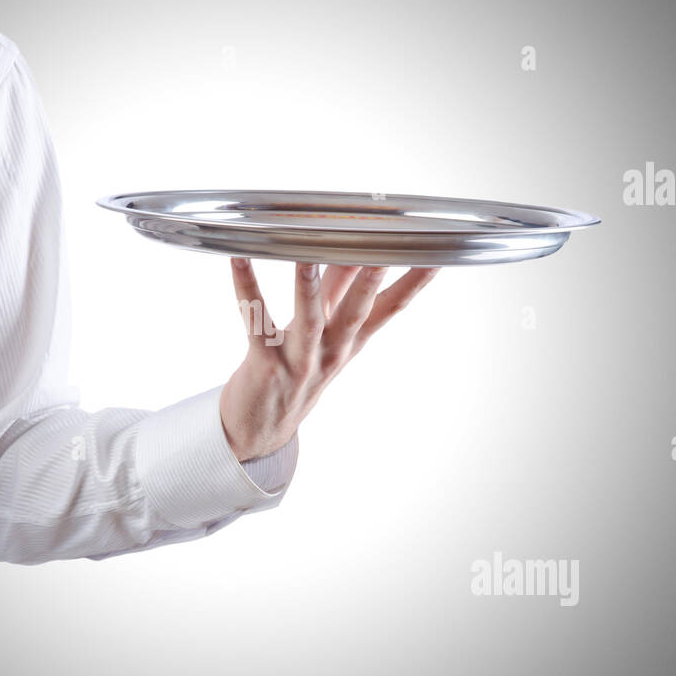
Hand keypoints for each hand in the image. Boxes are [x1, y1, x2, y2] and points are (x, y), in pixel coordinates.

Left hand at [218, 258, 438, 460]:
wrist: (261, 430)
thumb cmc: (296, 370)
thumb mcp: (327, 333)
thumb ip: (340, 289)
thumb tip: (352, 246)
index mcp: (351, 341)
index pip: (392, 307)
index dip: (415, 282)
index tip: (436, 254)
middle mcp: (332, 351)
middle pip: (358, 312)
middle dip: (371, 280)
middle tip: (384, 250)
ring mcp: (300, 360)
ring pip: (309, 319)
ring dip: (307, 286)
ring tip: (306, 255)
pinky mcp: (266, 364)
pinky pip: (255, 322)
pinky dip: (246, 288)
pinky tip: (238, 260)